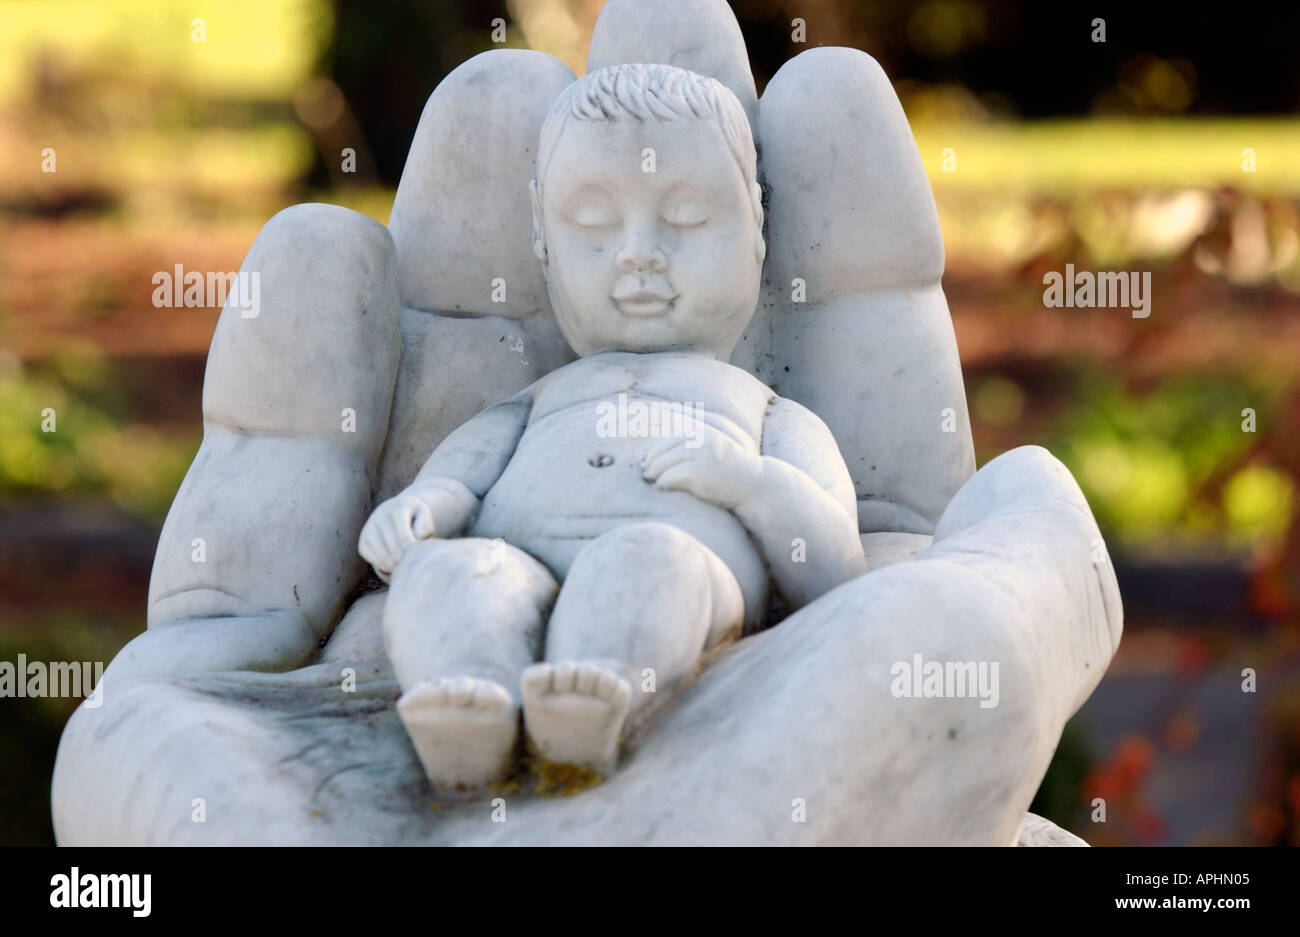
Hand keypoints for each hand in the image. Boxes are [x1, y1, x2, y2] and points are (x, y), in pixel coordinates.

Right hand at [358, 489, 439, 581]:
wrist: (402, 511)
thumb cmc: (417, 518)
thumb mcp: (425, 518)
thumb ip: (425, 525)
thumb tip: (417, 536)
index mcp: (398, 507)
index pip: (404, 536)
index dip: (411, 552)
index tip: (417, 558)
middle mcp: (380, 514)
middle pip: (391, 545)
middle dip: (402, 559)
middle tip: (410, 566)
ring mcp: (370, 525)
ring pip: (377, 550)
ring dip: (390, 564)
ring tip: (401, 568)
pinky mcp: (363, 536)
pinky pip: (366, 552)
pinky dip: (378, 562)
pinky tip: (390, 567)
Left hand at [640, 424, 762, 509]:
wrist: (754, 484)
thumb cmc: (733, 470)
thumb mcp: (716, 449)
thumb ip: (697, 445)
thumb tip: (669, 449)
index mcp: (703, 432)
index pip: (670, 436)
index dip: (656, 448)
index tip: (648, 458)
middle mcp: (699, 440)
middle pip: (664, 448)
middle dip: (652, 459)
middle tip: (645, 471)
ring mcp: (699, 454)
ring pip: (664, 462)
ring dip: (654, 471)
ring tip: (651, 479)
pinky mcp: (698, 472)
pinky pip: (670, 476)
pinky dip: (662, 482)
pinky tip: (661, 487)